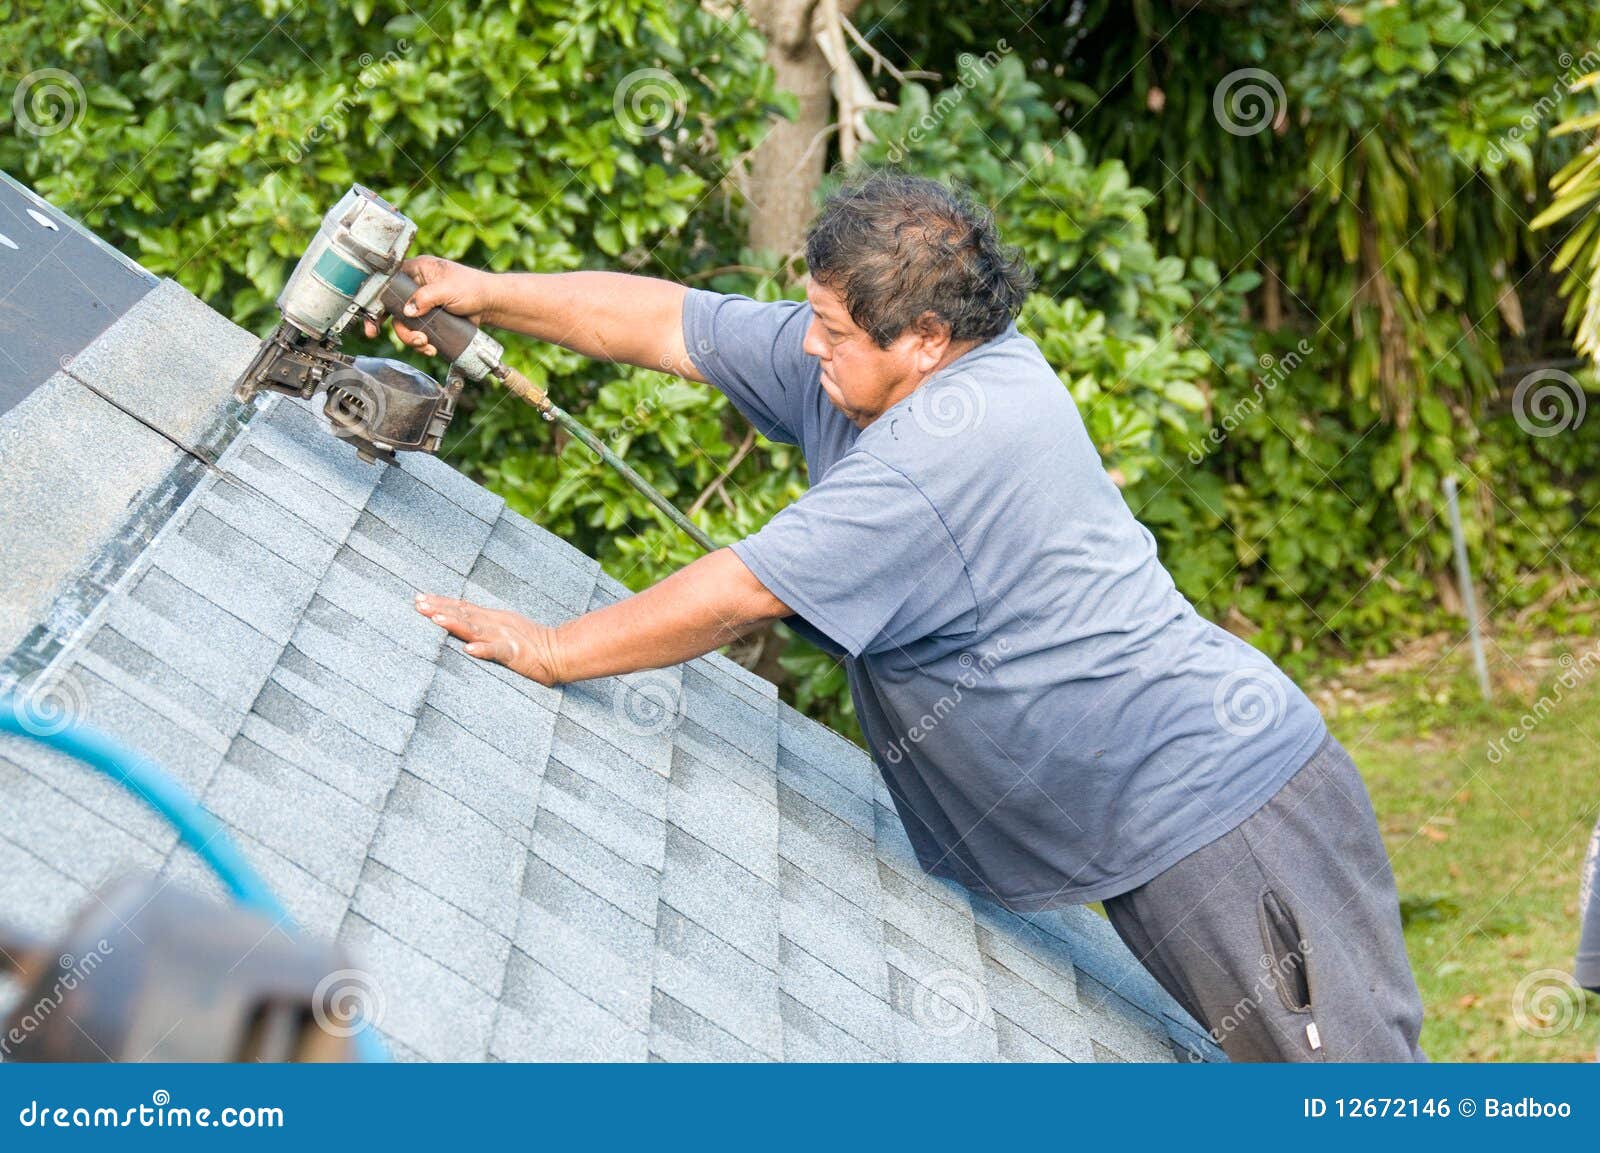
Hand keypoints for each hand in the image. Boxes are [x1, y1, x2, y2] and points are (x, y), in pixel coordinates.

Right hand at [363, 256, 497, 357]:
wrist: (490, 305)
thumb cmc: (473, 288)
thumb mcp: (448, 289)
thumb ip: (426, 298)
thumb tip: (407, 311)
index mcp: (416, 271)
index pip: (388, 282)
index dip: (376, 299)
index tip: (371, 317)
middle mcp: (415, 287)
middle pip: (391, 308)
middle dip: (395, 326)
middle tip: (383, 335)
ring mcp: (421, 305)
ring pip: (404, 324)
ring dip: (410, 337)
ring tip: (424, 344)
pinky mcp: (429, 320)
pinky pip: (417, 332)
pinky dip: (421, 343)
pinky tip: (431, 348)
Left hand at [414, 593, 564, 685]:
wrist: (560, 652)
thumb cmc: (532, 643)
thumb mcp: (505, 627)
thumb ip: (484, 624)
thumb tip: (461, 621)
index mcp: (492, 618)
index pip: (462, 607)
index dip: (440, 602)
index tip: (419, 598)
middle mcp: (494, 624)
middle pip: (463, 614)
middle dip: (439, 608)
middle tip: (417, 604)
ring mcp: (504, 637)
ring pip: (475, 629)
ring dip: (455, 624)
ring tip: (435, 619)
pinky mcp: (514, 653)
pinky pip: (496, 651)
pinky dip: (482, 650)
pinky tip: (468, 650)